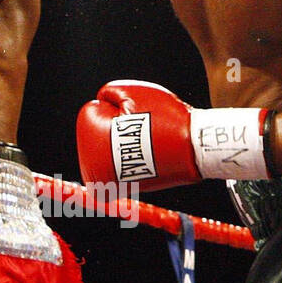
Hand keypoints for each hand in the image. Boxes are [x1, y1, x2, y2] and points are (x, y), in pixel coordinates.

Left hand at [77, 80, 269, 191]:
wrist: (193, 148)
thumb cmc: (164, 118)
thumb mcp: (130, 91)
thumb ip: (107, 93)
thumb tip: (100, 104)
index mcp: (88, 138)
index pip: (94, 112)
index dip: (117, 108)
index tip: (137, 116)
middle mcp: (91, 167)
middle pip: (100, 134)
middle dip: (118, 129)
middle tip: (145, 131)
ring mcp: (106, 182)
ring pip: (112, 151)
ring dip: (126, 146)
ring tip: (148, 144)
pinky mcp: (123, 191)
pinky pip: (122, 168)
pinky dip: (133, 161)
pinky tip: (148, 157)